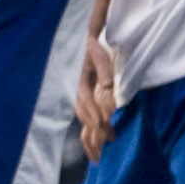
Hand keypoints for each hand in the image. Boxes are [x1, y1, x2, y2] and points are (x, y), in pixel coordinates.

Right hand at [76, 34, 116, 161]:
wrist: (83, 47)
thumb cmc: (92, 49)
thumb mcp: (98, 55)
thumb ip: (103, 68)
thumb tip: (107, 84)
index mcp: (78, 80)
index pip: (85, 99)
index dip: (93, 112)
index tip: (103, 122)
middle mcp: (75, 90)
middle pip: (82, 111)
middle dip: (95, 125)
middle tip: (109, 137)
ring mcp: (76, 95)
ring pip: (83, 115)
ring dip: (94, 127)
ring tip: (110, 137)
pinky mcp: (81, 98)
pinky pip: (84, 113)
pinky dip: (92, 123)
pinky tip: (104, 129)